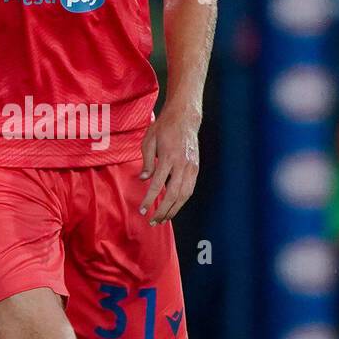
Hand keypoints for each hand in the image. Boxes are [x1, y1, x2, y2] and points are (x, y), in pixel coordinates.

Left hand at [138, 105, 199, 224]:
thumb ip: (147, 161)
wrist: (185, 117)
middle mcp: (182, 164)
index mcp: (168, 157)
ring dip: (173, 210)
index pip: (158, 185)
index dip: (149, 200)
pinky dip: (181, 201)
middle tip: (153, 221)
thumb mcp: (149, 140)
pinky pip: (189, 189)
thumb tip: (144, 179)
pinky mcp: (196, 168)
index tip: (142, 210)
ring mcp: (191, 167)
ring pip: (184, 195)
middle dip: (162, 210)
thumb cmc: (164, 127)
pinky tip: (174, 207)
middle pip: (173, 195)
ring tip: (163, 219)